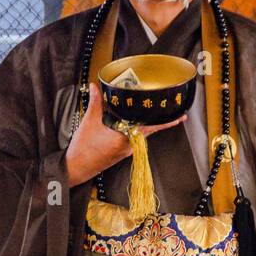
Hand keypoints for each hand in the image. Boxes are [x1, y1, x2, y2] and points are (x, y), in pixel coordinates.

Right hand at [65, 82, 185, 186]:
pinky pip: (131, 137)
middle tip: (167, 109)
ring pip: (139, 133)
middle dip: (156, 120)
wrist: (75, 168)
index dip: (167, 123)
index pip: (151, 128)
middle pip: (147, 130)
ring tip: (143, 112)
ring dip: (142, 123)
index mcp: (125, 138)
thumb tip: (96, 86)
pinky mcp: (120, 152)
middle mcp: (129, 146)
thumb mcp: (89, 122)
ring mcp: (125, 151)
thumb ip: (95, 102)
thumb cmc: (83, 149)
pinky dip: (132, 128)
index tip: (180, 118)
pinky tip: (126, 121)